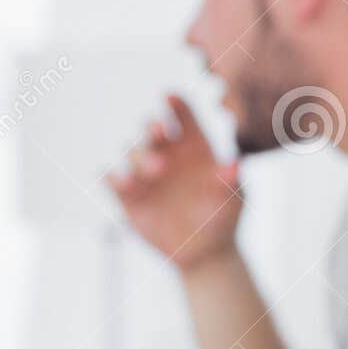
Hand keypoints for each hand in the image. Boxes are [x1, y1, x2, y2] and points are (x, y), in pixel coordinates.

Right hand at [106, 95, 242, 270]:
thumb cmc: (223, 217)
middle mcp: (166, 154)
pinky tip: (126, 182)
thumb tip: (235, 162)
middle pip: (150, 129)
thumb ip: (230, 181)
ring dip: (140, 155)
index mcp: (194, 147)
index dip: (176, 105)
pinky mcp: (128, 195)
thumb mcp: (231, 200)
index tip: (171, 96)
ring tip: (158, 169)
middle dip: (151, 126)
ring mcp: (145, 173)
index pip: (183, 118)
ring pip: (131, 150)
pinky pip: (112, 178)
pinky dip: (115, 176)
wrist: (206, 252)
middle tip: (159, 131)